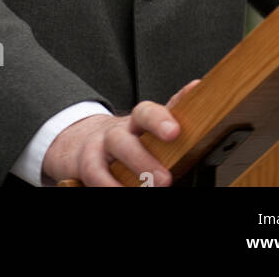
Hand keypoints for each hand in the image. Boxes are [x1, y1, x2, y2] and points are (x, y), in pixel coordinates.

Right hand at [41, 79, 201, 186]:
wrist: (81, 141)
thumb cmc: (128, 139)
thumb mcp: (147, 127)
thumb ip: (172, 110)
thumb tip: (198, 86)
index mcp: (138, 122)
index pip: (147, 113)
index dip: (159, 120)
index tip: (174, 132)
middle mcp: (118, 131)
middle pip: (124, 136)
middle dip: (145, 158)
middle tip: (165, 179)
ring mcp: (99, 145)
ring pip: (111, 154)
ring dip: (130, 172)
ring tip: (151, 188)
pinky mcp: (85, 164)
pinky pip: (95, 173)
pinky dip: (108, 185)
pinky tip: (120, 191)